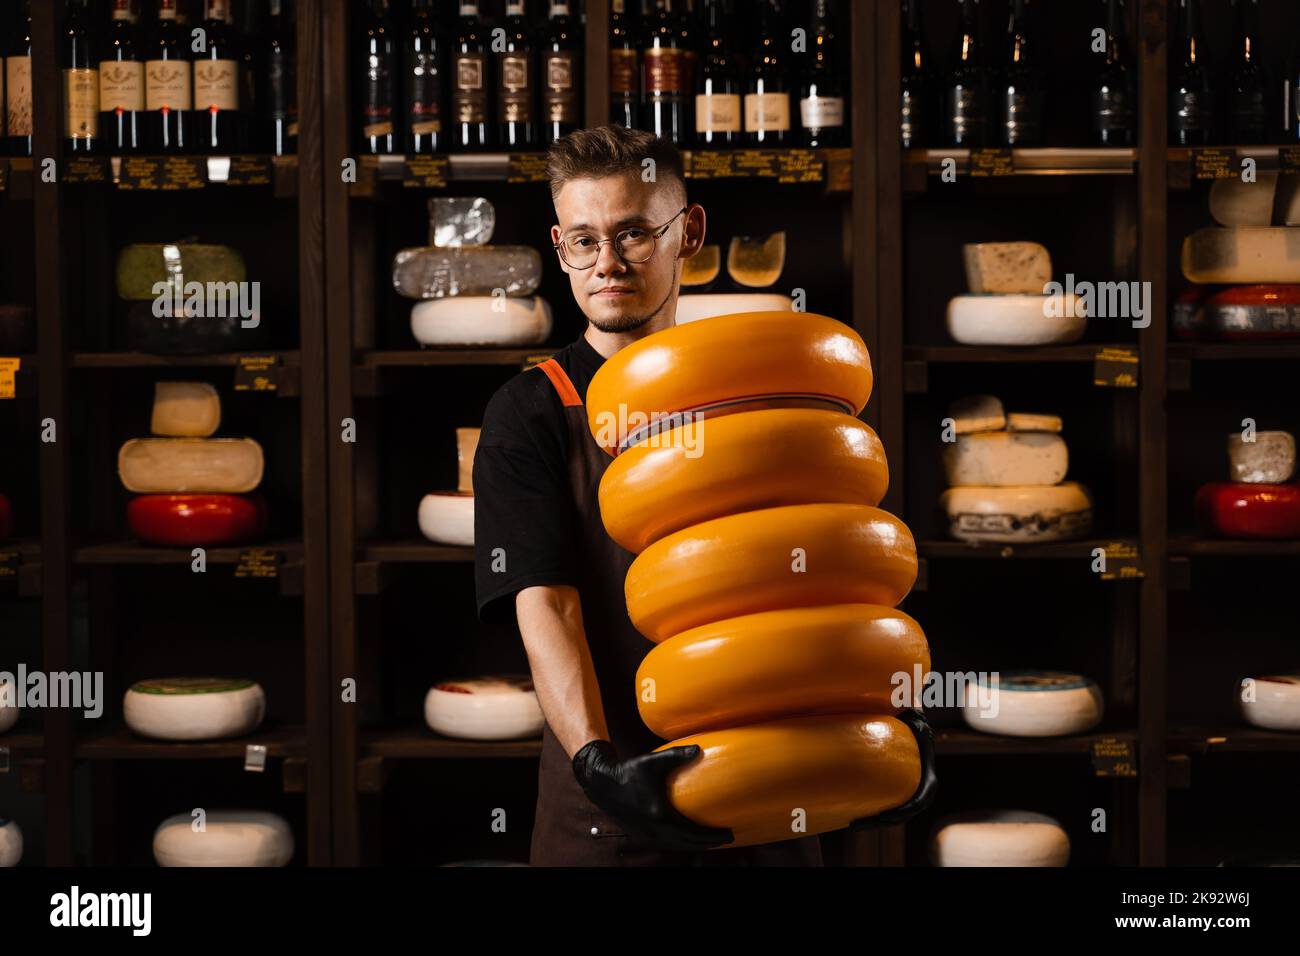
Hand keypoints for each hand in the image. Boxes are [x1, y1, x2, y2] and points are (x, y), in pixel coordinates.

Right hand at [572, 739, 733, 851]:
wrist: (603, 785)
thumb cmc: (629, 772)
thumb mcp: (653, 761)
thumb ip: (677, 755)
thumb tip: (699, 749)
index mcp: (660, 815)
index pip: (692, 834)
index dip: (712, 837)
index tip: (729, 834)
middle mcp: (654, 830)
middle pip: (688, 844)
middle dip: (709, 843)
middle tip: (726, 838)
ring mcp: (647, 835)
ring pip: (678, 847)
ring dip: (695, 845)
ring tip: (711, 839)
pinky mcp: (642, 836)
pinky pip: (668, 844)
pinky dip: (682, 844)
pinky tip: (689, 837)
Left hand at [848, 708, 936, 832]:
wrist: (899, 711)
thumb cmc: (903, 708)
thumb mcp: (910, 710)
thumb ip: (908, 710)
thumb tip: (902, 706)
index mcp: (927, 769)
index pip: (922, 799)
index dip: (905, 812)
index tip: (883, 817)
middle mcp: (919, 781)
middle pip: (905, 813)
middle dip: (882, 823)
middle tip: (855, 825)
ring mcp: (906, 785)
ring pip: (894, 813)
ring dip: (875, 823)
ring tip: (852, 825)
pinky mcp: (892, 785)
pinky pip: (886, 804)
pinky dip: (872, 813)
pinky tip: (853, 816)